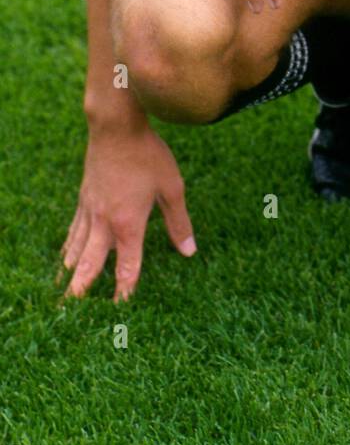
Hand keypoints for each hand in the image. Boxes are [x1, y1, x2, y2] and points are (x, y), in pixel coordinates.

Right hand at [59, 124, 195, 302]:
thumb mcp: (172, 188)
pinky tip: (65, 257)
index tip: (120, 314)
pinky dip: (68, 249)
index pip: (126, 268)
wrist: (116, 127)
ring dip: (70, 275)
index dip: (124, 293)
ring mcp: (90, 211)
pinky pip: (73, 231)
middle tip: (72, 317)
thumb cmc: (148, 155)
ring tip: (64, 295)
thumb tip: (189, 251)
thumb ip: (179, 223)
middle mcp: (105, 223)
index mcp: (129, 224)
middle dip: (81, 293)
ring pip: (76, 251)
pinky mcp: (83, 199)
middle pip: (90, 266)